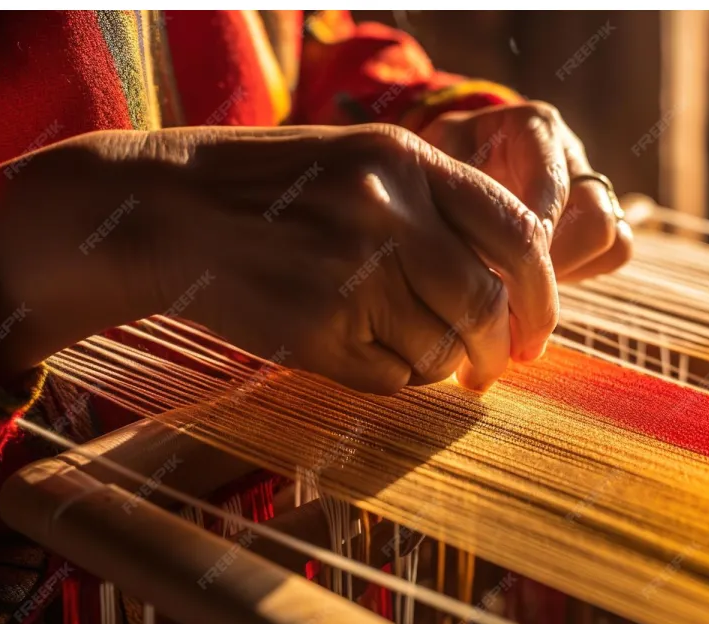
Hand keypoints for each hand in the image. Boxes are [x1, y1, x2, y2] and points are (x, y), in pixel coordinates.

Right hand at [0, 124, 557, 394]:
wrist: (167, 211)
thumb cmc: (272, 191)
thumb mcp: (359, 165)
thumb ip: (436, 207)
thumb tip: (511, 282)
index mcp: (407, 161)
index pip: (519, 236)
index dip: (541, 295)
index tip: (533, 331)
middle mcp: (387, 213)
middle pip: (485, 306)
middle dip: (497, 350)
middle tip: (487, 367)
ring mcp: (350, 273)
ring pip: (439, 351)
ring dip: (435, 365)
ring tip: (399, 346)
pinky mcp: (316, 330)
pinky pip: (389, 378)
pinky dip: (388, 377)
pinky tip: (355, 351)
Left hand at [419, 102, 633, 281]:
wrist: (461, 155)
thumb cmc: (445, 156)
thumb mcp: (436, 154)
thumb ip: (451, 180)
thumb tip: (463, 238)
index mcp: (536, 129)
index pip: (554, 188)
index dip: (530, 238)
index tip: (495, 268)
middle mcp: (572, 155)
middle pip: (595, 222)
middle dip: (550, 265)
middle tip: (506, 287)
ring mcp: (593, 187)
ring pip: (613, 241)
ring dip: (566, 272)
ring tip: (517, 282)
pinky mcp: (601, 217)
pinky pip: (613, 253)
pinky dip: (579, 272)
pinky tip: (534, 276)